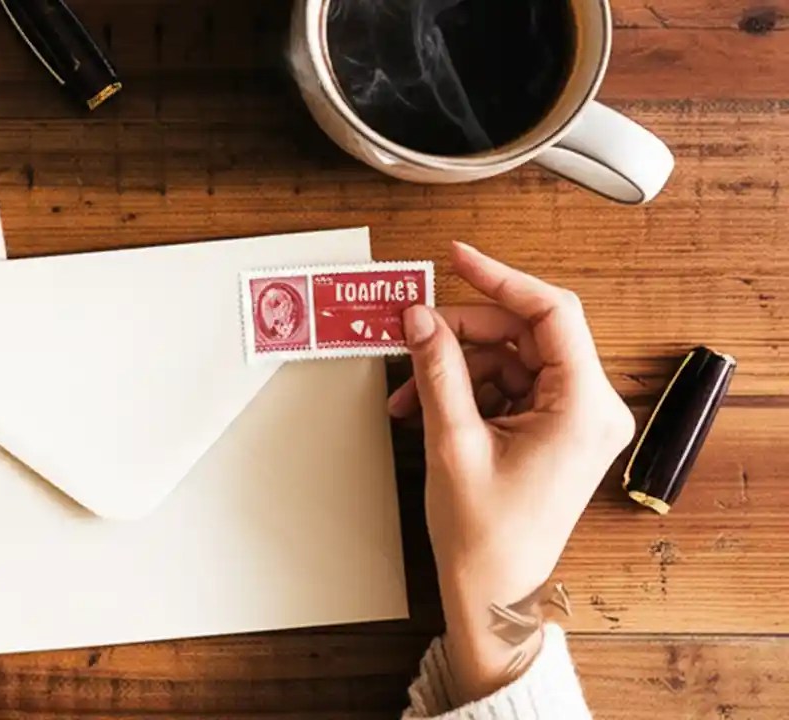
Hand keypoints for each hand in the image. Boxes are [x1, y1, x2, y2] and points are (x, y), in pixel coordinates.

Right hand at [388, 242, 634, 702]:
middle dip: (463, 331)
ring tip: (410, 391)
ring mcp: (574, 419)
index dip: (501, 278)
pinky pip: (507, 384)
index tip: (459, 259)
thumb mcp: (453, 443)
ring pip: (510, 357)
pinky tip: (426, 405)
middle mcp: (590, 408)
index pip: (551, 313)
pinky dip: (465, 388)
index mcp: (583, 408)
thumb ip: (437, 370)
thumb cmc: (486, 538)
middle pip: (525, 333)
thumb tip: (420, 319)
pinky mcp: (554, 429)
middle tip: (414, 332)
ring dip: (455, 365)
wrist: (492, 591)